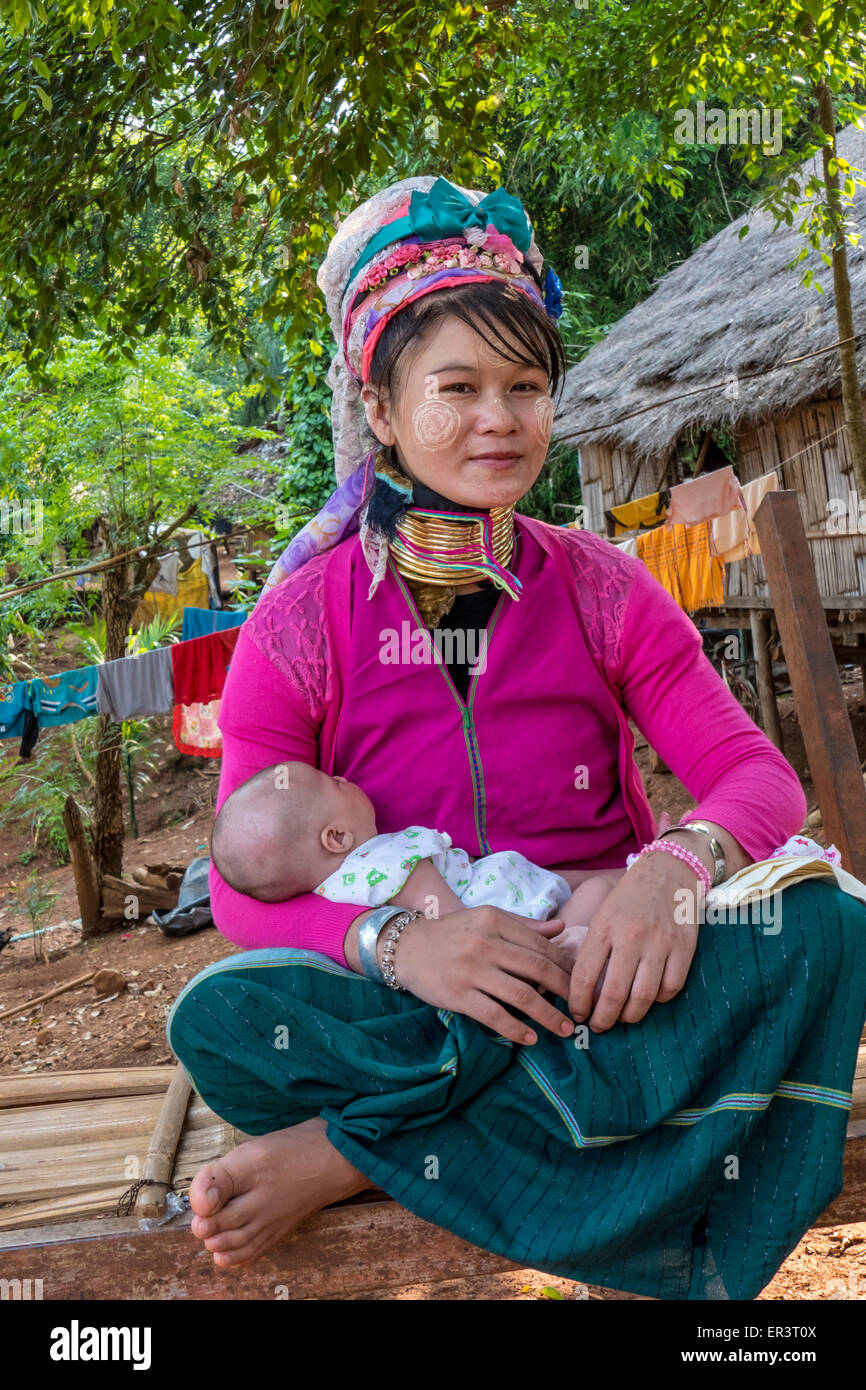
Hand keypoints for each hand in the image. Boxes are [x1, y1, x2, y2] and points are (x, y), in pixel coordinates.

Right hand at [388, 905, 575, 1045]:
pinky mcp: (458, 995)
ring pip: (520, 995)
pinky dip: (516, 1029)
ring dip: (548, 1015)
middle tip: (582, 1007)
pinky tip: (531, 1038)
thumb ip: (524, 925)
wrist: (406, 947)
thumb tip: (562, 928)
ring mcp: (471, 970)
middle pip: (537, 969)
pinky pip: (494, 1015)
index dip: (565, 965)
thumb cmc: (452, 934)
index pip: (540, 945)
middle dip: (565, 990)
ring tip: (565, 1029)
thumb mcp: (486, 920)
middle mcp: (485, 943)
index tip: (581, 981)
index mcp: (494, 921)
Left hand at [567, 852, 701, 1031]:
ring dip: (629, 1016)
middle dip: (602, 1019)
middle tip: (597, 1026)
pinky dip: (658, 1001)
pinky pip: (671, 989)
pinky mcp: (684, 949)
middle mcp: (631, 936)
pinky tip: (649, 1000)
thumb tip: (580, 989)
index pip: (584, 975)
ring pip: (643, 997)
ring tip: (621, 1019)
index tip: (577, 1013)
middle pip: (614, 994)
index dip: (577, 1002)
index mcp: (604, 927)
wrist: (669, 872)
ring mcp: (660, 943)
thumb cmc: (629, 898)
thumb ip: (593, 948)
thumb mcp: (602, 915)